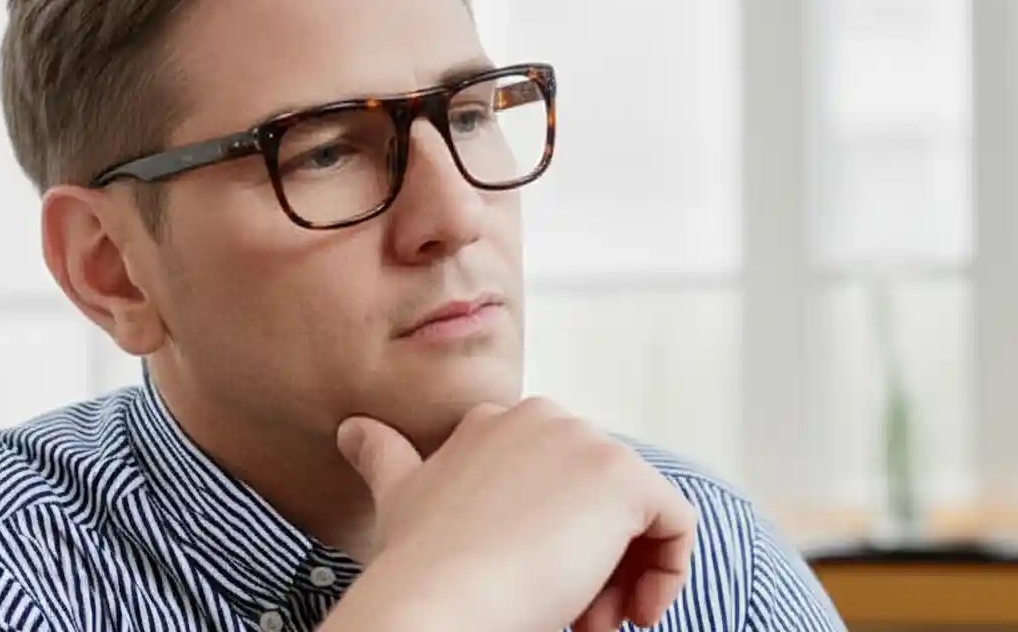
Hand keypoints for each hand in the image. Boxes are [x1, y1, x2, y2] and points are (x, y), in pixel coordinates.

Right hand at [326, 397, 696, 631]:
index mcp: (497, 421)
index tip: (531, 586)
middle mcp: (543, 416)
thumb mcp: (400, 497)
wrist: (437, 596)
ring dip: (621, 579)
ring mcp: (585, 442)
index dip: (550, 540)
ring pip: (637, 518)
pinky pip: (677, 526)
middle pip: (599, 502)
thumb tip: (350, 429)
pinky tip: (626, 614)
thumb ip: (384, 457)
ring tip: (586, 623)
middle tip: (568, 618)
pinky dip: (666, 577)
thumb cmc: (420, 562)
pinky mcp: (623, 477)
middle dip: (591, 565)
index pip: (556, 481)